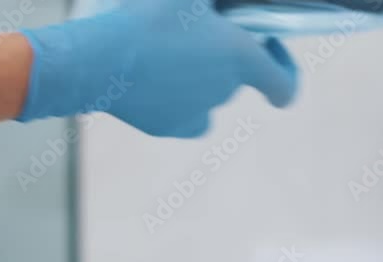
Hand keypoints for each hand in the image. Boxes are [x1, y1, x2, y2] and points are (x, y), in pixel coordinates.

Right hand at [17, 0, 298, 137]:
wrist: (97, 58)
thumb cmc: (146, 17)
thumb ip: (217, 1)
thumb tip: (220, 6)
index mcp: (239, 57)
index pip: (284, 84)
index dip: (284, 70)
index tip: (271, 54)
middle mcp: (224, 91)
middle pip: (237, 79)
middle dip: (225, 59)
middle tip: (196, 35)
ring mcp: (197, 112)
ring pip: (209, 96)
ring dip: (199, 79)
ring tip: (168, 55)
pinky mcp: (169, 127)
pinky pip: (186, 117)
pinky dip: (179, 102)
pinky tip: (159, 83)